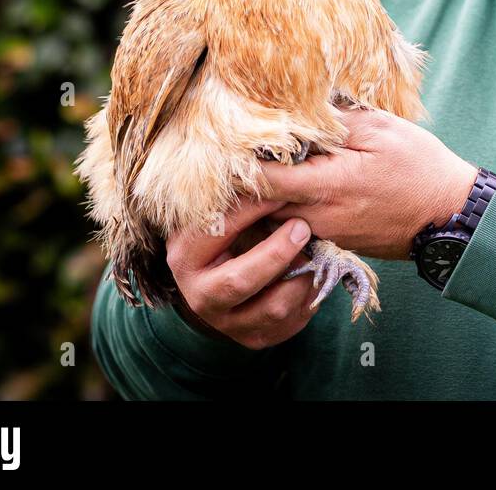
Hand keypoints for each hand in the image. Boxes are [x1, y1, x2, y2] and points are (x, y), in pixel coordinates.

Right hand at [166, 196, 319, 349]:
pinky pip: (290, 321)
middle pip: (239, 281)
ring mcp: (226, 321)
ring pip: (272, 306)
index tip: (282, 188)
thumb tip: (269, 159)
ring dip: (300, 276)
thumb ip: (241, 194)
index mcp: (184, 255)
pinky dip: (308, 295)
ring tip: (311, 250)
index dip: (252, 207)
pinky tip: (311, 271)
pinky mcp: (253, 337)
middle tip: (303, 226)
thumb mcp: (227, 212)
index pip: (216, 231)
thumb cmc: (234, 231)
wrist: (229, 279)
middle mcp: (198, 294)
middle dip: (277, 253)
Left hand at [260, 106, 477, 260]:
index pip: (259, 180)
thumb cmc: (420, 167)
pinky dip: (288, 207)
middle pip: (259, 203)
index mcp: (325, 186)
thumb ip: (336, 121)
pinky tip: (296, 184)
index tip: (238, 137)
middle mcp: (316, 217)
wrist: (449, 216)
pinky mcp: (334, 241)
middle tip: (244, 150)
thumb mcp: (382, 129)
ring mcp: (324, 233)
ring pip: (275, 217)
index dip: (241, 160)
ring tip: (270, 164)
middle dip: (248, 180)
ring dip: (268, 194)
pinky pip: (295, 226)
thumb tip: (298, 109)